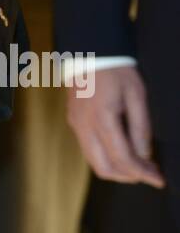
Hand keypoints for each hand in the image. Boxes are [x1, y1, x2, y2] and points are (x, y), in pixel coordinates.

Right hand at [66, 65, 164, 186]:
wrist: (89, 52)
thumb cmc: (115, 70)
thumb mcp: (137, 95)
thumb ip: (140, 128)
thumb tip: (145, 156)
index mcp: (103, 119)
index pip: (123, 159)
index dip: (142, 174)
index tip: (158, 180)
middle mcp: (85, 127)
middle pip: (104, 169)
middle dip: (129, 177)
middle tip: (149, 173)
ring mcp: (76, 125)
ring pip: (94, 163)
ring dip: (117, 169)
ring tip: (138, 164)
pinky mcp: (74, 122)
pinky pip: (89, 150)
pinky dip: (106, 158)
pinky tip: (122, 150)